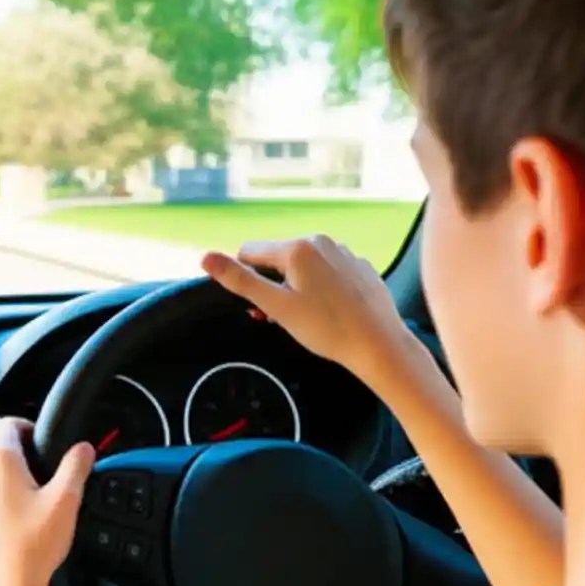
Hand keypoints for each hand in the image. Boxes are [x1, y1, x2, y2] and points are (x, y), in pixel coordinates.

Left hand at [0, 417, 94, 585]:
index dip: (26, 427)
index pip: (7, 423)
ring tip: (23, 511)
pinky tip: (4, 529)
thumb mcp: (66, 501)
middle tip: (40, 483)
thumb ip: (76, 466)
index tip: (38, 440)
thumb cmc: (31, 549)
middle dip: (16, 461)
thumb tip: (83, 449)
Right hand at [202, 235, 426, 390]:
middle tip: (281, 318)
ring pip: (304, 265)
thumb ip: (241, 281)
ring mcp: (345, 252)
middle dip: (272, 284)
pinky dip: (321, 287)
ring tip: (306, 317)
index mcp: (297, 247)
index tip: (261, 308)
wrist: (379, 344)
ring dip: (295, 286)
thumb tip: (205, 256)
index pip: (249, 252)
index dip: (247, 281)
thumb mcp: (277, 307)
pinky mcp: (361, 267)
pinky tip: (331, 312)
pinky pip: (328, 271)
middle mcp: (321, 240)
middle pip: (278, 257)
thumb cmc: (326, 329)